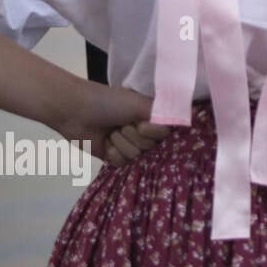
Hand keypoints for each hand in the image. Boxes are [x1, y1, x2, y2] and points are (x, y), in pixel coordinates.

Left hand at [53, 85, 170, 167]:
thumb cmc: (109, 102)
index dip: (154, 132)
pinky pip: (123, 164)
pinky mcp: (116, 157)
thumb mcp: (141, 104)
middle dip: (133, 137)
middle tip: (121, 124)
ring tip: (110, 132)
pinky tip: (105, 144)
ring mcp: (131, 145)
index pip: (167, 135)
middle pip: (151, 148)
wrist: (75, 110)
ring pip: (137, 157)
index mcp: (154, 118)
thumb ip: (166, 115)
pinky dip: (112, 154)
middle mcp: (146, 132)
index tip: (141, 122)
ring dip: (121, 143)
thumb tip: (192, 121)